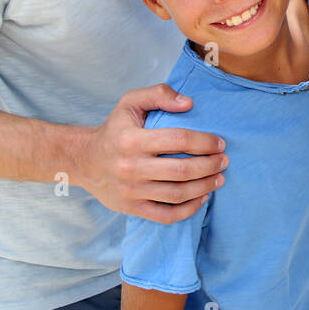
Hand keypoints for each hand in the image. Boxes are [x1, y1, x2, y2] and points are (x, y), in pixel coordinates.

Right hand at [74, 85, 226, 222]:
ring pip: (178, 194)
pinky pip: (167, 215)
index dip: (205, 142)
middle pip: (182, 170)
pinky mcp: (132, 208)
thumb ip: (159, 94)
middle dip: (210, 166)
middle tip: (224, 161)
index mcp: (133, 140)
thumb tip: (189, 103)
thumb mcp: (131, 102)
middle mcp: (131, 167)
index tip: (220, 143)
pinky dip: (189, 209)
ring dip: (205, 187)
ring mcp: (131, 191)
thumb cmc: (115, 129)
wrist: (84, 160)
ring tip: (219, 178)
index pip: (179, 140)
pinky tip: (202, 197)